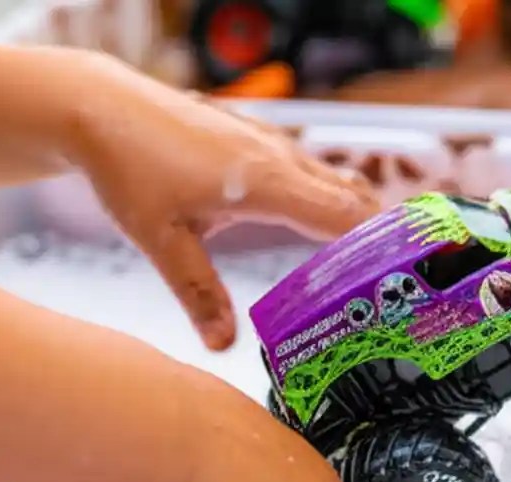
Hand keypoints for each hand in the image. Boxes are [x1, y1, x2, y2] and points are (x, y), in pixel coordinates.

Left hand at [57, 50, 380, 350]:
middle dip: (381, 235)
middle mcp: (279, 159)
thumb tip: (223, 346)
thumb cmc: (129, 168)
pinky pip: (311, 170)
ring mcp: (270, 144)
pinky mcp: (258, 139)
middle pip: (353, 197)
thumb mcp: (160, 239)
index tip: (407, 273)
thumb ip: (197, 293)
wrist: (102, 107)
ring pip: (333, 180)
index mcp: (266, 183)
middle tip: (401, 280)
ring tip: (372, 261)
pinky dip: (328, 198)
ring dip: (355, 215)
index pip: (345, 215)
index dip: (381, 243)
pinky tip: (320, 226)